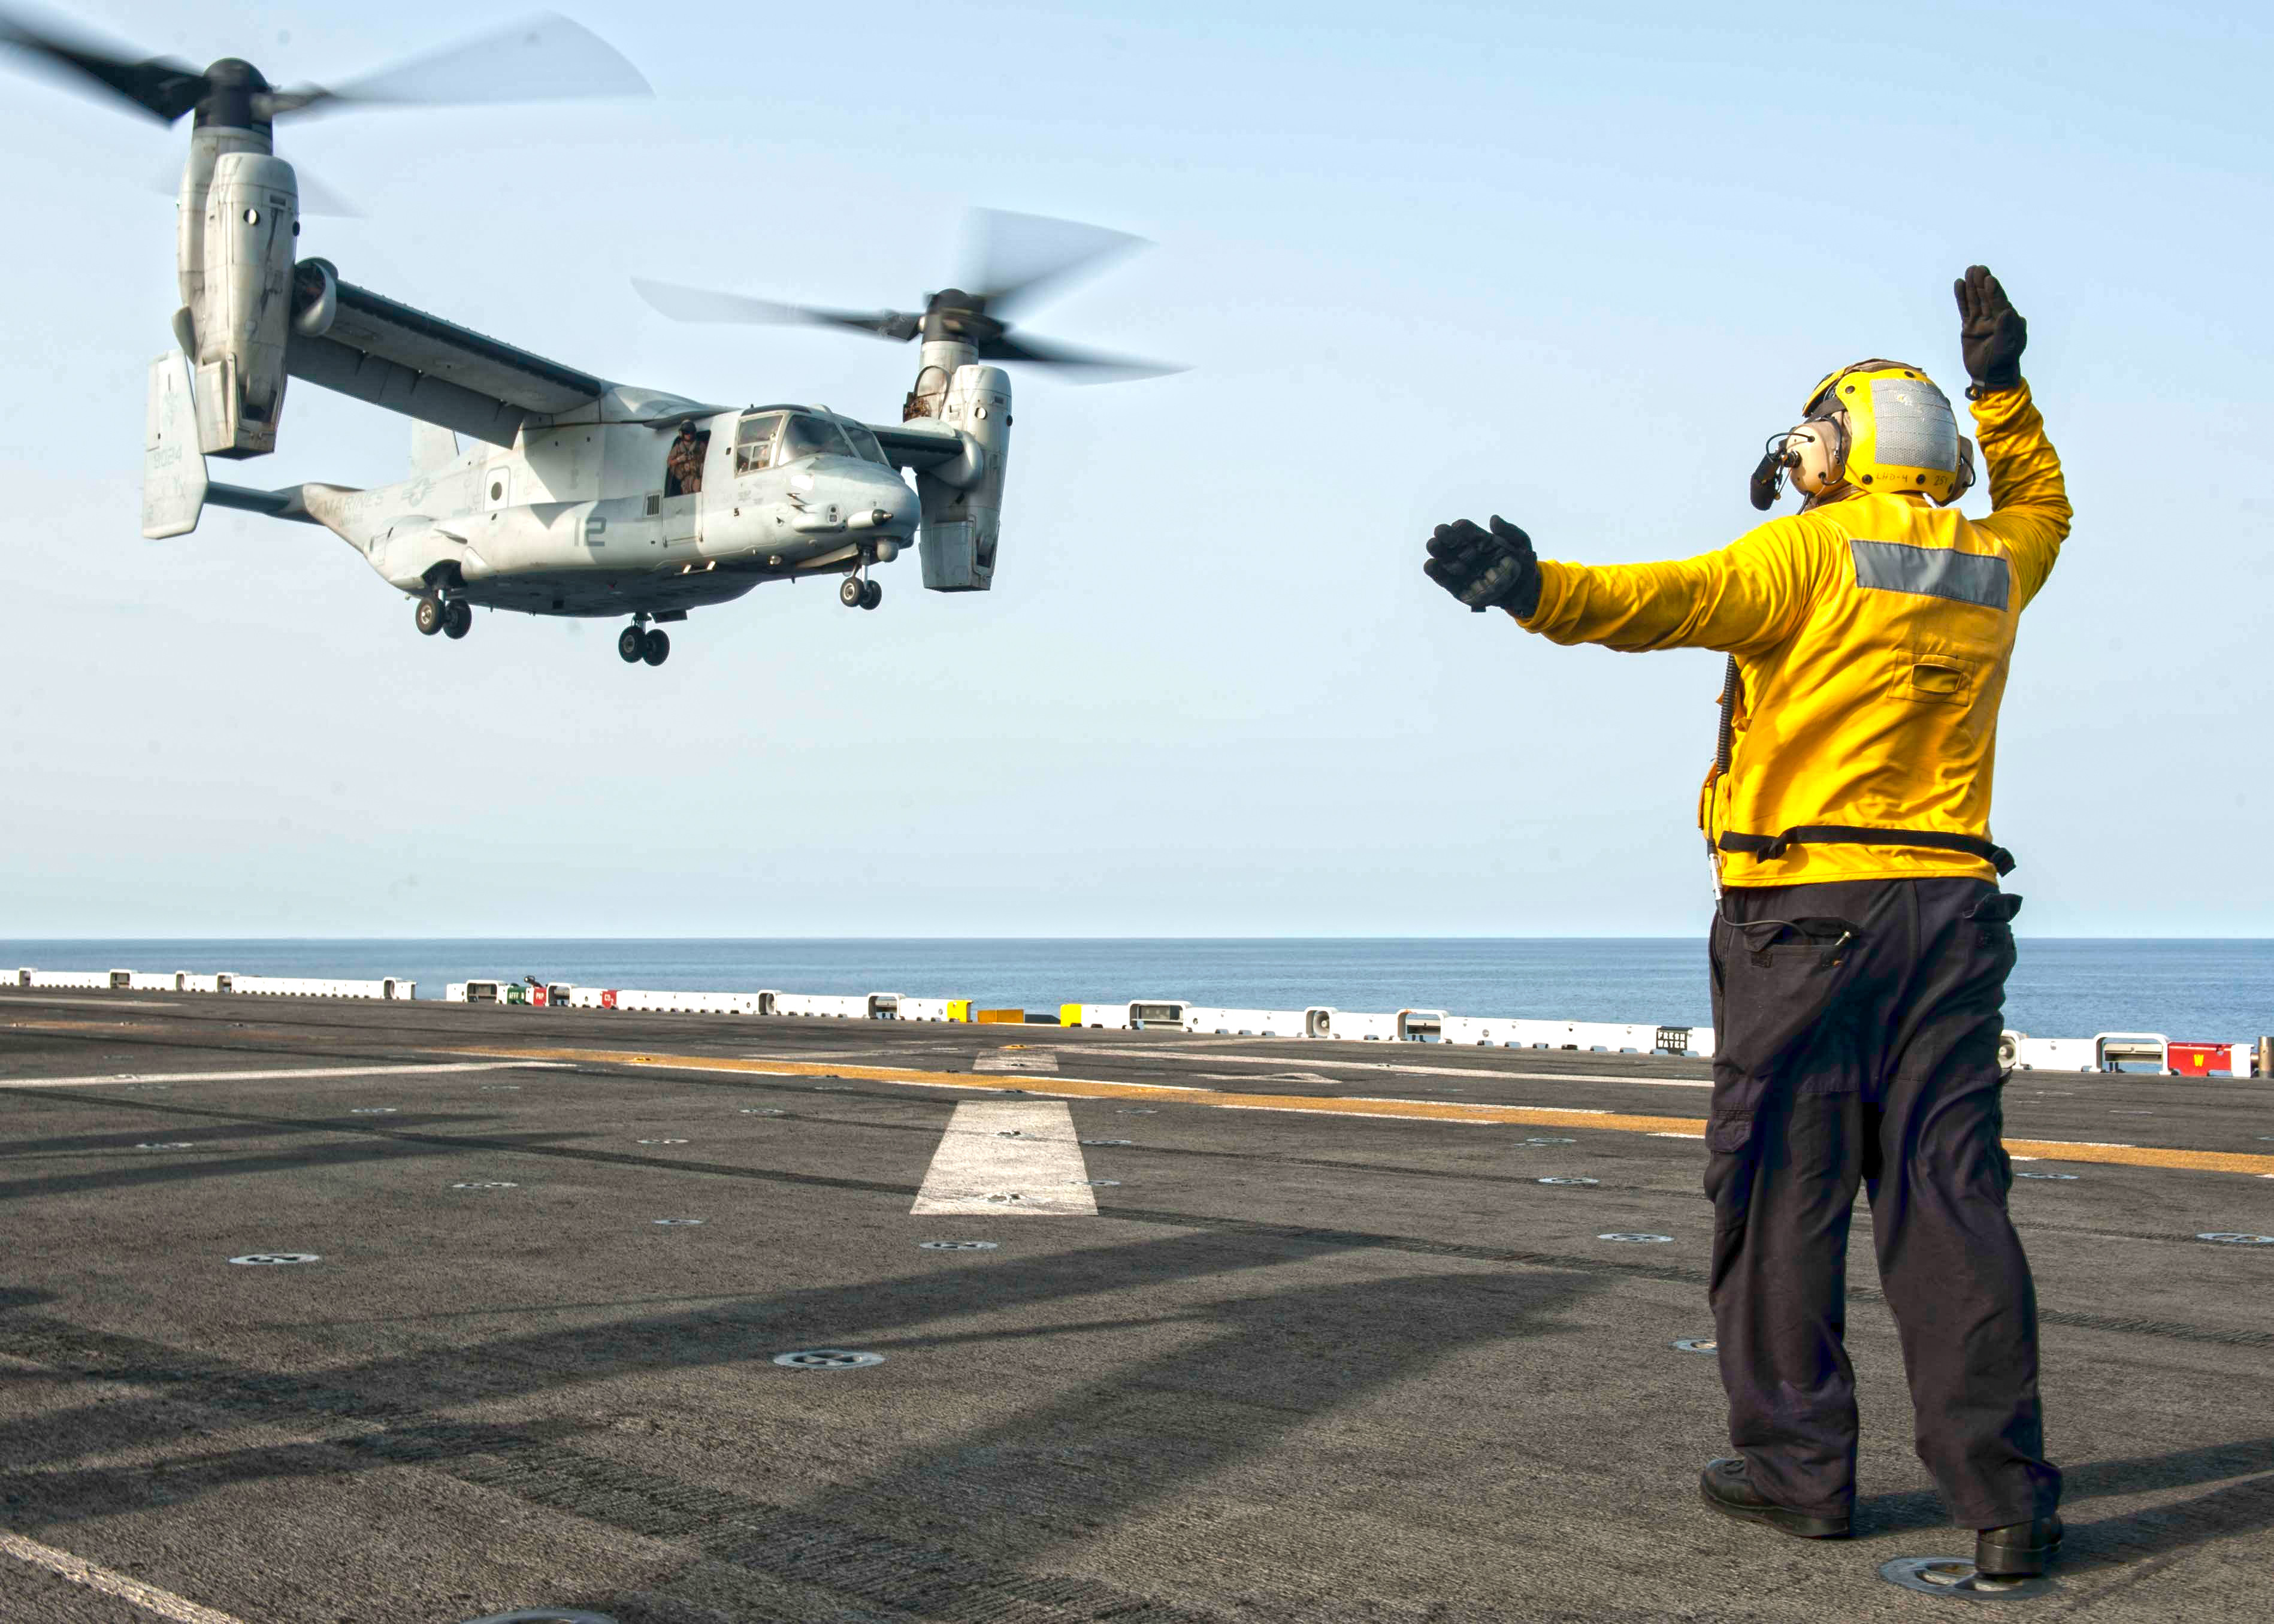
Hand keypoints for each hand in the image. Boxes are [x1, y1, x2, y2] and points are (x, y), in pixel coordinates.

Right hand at [1424, 515, 1539, 616]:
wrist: (1526, 590)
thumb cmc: (1523, 562)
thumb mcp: (1522, 543)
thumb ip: (1510, 531)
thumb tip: (1493, 519)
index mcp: (1480, 540)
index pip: (1467, 531)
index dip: (1462, 528)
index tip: (1459, 527)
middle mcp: (1468, 553)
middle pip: (1452, 544)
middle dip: (1444, 537)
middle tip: (1440, 533)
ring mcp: (1463, 571)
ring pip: (1446, 560)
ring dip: (1438, 553)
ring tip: (1433, 545)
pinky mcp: (1460, 589)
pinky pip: (1446, 581)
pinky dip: (1437, 574)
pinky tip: (1430, 565)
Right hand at [1954, 264, 2025, 393]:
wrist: (1991, 376)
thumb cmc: (2003, 362)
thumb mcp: (2008, 347)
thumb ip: (2007, 330)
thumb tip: (2009, 312)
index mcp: (2007, 320)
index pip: (2000, 301)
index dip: (1994, 290)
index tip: (1989, 279)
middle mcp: (1994, 317)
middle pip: (1987, 296)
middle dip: (1982, 283)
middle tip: (1977, 268)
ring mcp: (1981, 321)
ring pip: (1975, 300)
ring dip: (1971, 286)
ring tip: (1968, 271)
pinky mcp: (1969, 327)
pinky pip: (1965, 309)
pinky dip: (1961, 298)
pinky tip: (1959, 284)